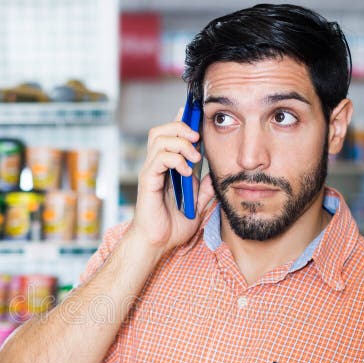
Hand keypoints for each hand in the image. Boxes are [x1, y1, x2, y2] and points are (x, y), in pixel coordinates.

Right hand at [129, 110, 213, 254]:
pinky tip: (186, 172)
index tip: (197, 119)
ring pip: (159, 138)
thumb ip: (205, 190)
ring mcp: (150, 171)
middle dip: (181, 127)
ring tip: (195, 158)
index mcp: (166, 168)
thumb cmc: (171, 226)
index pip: (170, 135)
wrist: (158, 243)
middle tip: (198, 140)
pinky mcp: (148, 180)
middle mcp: (156, 165)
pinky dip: (175, 159)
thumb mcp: (197, 207)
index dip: (182, 122)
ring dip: (181, 143)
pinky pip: (159, 158)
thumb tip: (215, 176)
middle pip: (161, 130)